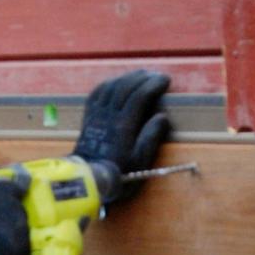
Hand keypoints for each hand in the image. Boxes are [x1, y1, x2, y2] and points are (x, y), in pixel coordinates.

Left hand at [73, 70, 171, 203]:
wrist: (88, 180)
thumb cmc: (118, 174)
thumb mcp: (140, 162)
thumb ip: (150, 138)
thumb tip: (162, 116)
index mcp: (123, 126)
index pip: (139, 96)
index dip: (153, 85)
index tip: (165, 80)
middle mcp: (108, 116)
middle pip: (125, 87)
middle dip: (142, 77)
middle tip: (156, 74)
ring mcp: (96, 115)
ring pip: (110, 88)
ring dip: (126, 78)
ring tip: (140, 75)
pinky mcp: (88, 118)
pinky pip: (96, 94)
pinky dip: (108, 84)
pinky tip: (116, 82)